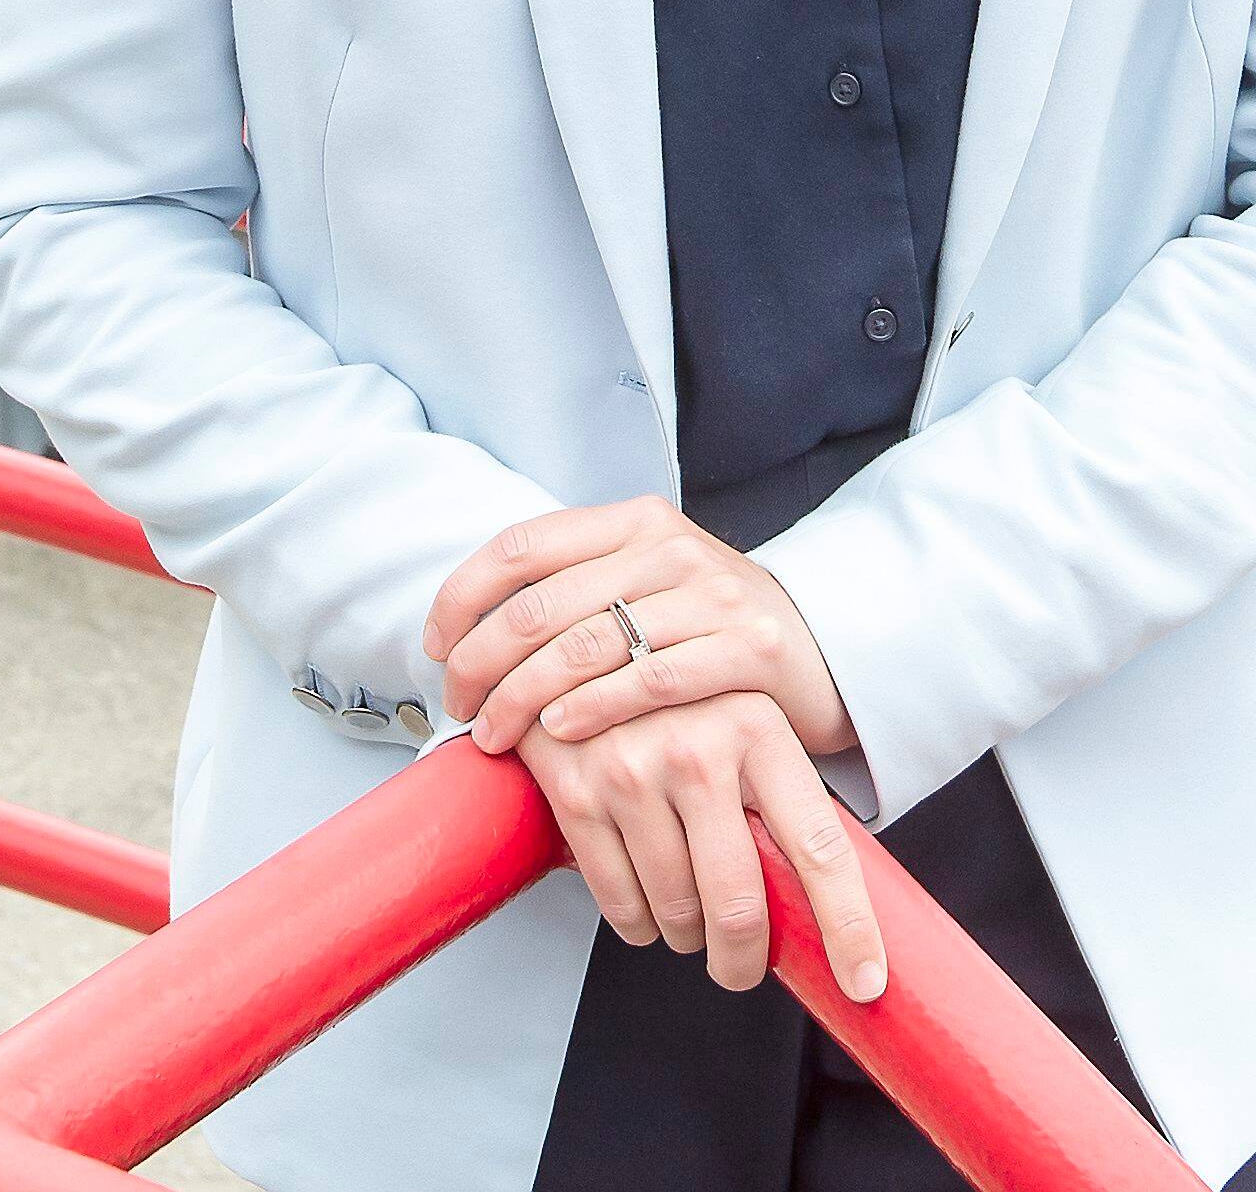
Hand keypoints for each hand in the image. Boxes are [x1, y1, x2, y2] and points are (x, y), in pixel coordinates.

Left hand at [428, 496, 852, 758]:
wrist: (820, 650)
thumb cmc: (704, 629)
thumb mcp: (642, 586)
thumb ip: (572, 588)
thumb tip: (462, 628)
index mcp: (631, 522)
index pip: (521, 545)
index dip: (462, 596)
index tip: (436, 646)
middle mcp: (668, 546)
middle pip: (542, 603)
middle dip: (482, 660)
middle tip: (459, 706)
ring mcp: (711, 595)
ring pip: (586, 645)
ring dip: (523, 697)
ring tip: (494, 734)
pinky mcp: (748, 647)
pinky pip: (651, 680)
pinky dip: (593, 709)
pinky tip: (559, 733)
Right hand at [515, 693, 884, 1001]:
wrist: (572, 648)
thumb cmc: (680, 705)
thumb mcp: (741, 724)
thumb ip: (774, 796)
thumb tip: (823, 902)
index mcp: (761, 730)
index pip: (820, 848)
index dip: (847, 924)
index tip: (864, 983)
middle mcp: (700, 749)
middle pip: (740, 904)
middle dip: (743, 962)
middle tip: (740, 971)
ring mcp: (634, 770)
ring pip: (676, 913)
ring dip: (685, 938)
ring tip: (686, 922)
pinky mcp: (577, 793)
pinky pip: (620, 903)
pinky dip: (638, 926)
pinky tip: (645, 911)